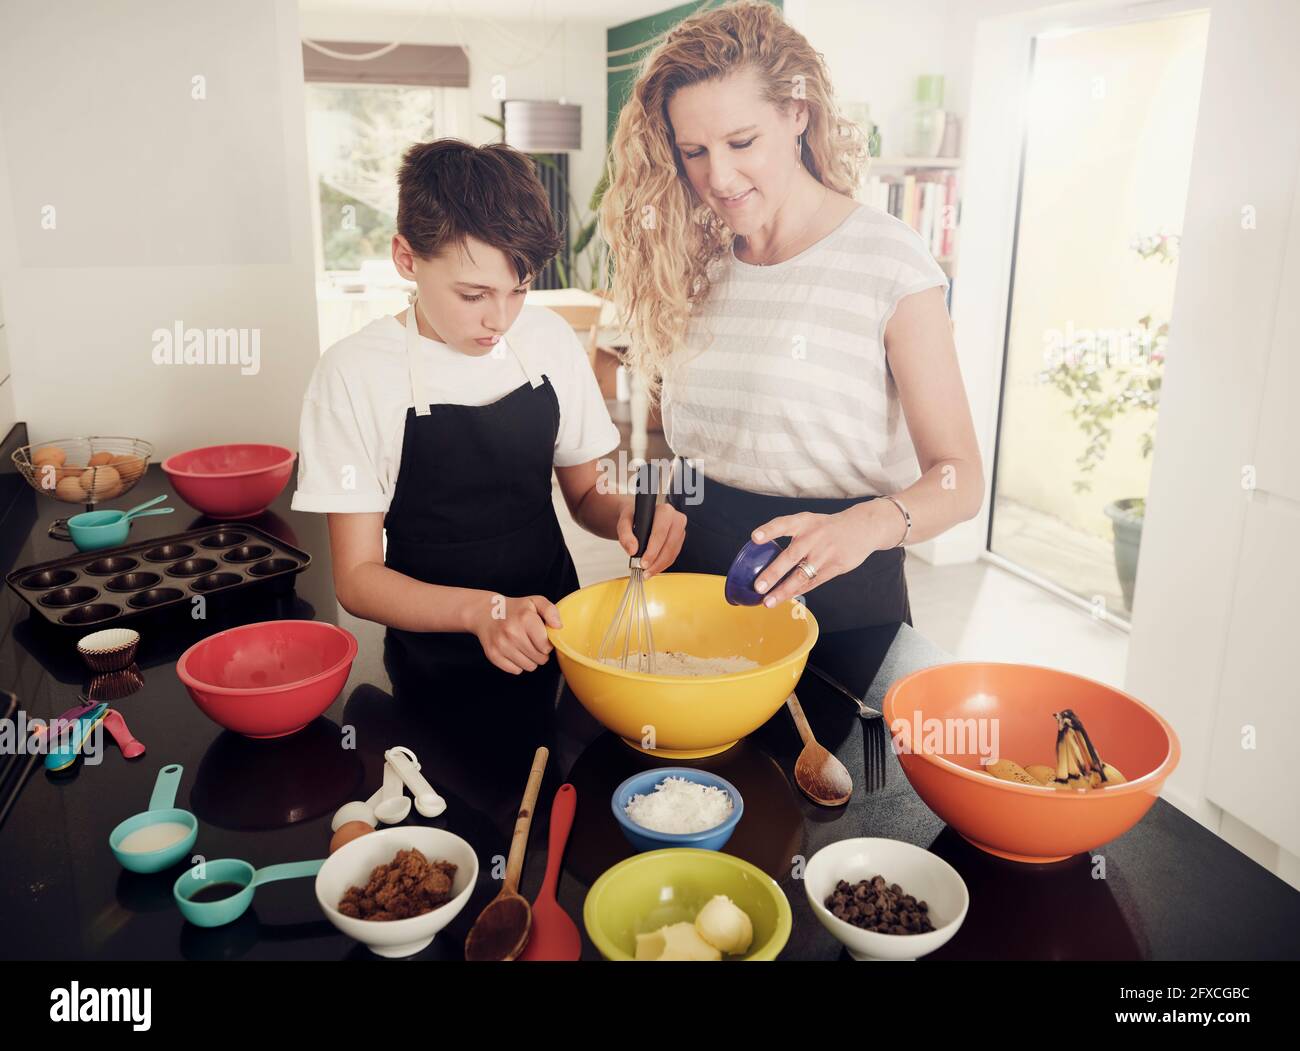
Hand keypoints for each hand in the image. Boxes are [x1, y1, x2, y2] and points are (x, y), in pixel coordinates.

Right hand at [466, 593, 561, 674]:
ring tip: (524, 647)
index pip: (546, 647)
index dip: (547, 644)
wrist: (486, 612)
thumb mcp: (535, 602)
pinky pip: (515, 670)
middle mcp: (511, 632)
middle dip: (540, 653)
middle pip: (539, 659)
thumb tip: (558, 626)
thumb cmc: (515, 609)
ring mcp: (500, 644)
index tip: (542, 637)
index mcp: (525, 618)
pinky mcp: (492, 654)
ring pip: (529, 667)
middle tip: (534, 642)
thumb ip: (551, 611)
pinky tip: (514, 651)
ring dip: (530, 660)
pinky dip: (517, 664)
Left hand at [615, 501, 685, 576]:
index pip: (660, 532)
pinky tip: (653, 569)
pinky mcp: (679, 541)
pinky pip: (673, 556)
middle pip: (669, 544)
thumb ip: (625, 534)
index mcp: (665, 511)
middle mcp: (676, 519)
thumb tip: (632, 550)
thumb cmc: (634, 516)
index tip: (643, 563)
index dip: (652, 550)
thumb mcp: (624, 521)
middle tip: (645, 571)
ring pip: (673, 552)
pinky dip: (663, 565)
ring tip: (647, 573)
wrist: (639, 516)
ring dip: (660, 565)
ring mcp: (680, 531)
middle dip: (657, 561)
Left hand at [750, 504, 899, 606]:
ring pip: (801, 576)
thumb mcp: (809, 521)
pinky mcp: (834, 568)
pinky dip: (797, 592)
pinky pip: (812, 583)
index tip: (754, 538)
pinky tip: (784, 599)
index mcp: (804, 522)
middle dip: (773, 573)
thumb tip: (762, 553)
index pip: (783, 524)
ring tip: (768, 601)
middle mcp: (813, 537)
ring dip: (783, 591)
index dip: (769, 531)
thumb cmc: (826, 527)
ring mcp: (824, 554)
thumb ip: (790, 534)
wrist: (862, 528)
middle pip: (791, 556)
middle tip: (758, 586)